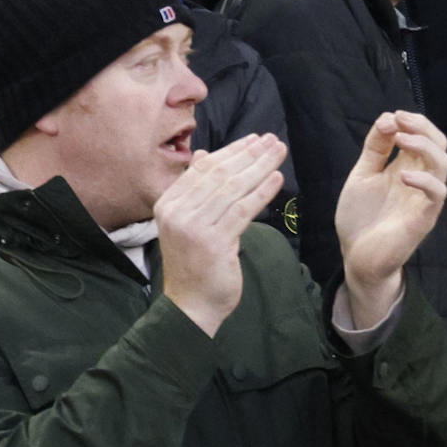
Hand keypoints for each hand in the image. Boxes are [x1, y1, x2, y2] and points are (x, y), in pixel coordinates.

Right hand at [153, 134, 288, 334]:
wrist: (190, 307)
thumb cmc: (194, 264)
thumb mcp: (189, 222)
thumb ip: (196, 190)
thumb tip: (203, 155)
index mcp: (168, 204)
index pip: (203, 168)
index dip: (231, 151)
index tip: (253, 139)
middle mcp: (177, 212)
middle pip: (220, 174)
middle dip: (250, 155)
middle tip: (272, 141)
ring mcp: (194, 227)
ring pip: (233, 189)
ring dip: (260, 167)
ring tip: (278, 153)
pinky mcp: (214, 242)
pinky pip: (243, 210)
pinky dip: (262, 192)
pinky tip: (277, 179)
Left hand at [330, 111, 446, 332]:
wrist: (357, 257)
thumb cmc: (361, 217)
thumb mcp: (363, 174)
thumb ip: (374, 148)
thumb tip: (388, 117)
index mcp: (407, 167)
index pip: (424, 136)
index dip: (413, 121)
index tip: (393, 117)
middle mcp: (420, 180)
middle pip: (439, 144)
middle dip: (423, 127)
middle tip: (401, 121)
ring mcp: (424, 199)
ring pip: (443, 164)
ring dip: (425, 146)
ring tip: (401, 139)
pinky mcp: (423, 218)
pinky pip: (437, 195)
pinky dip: (424, 180)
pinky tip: (402, 175)